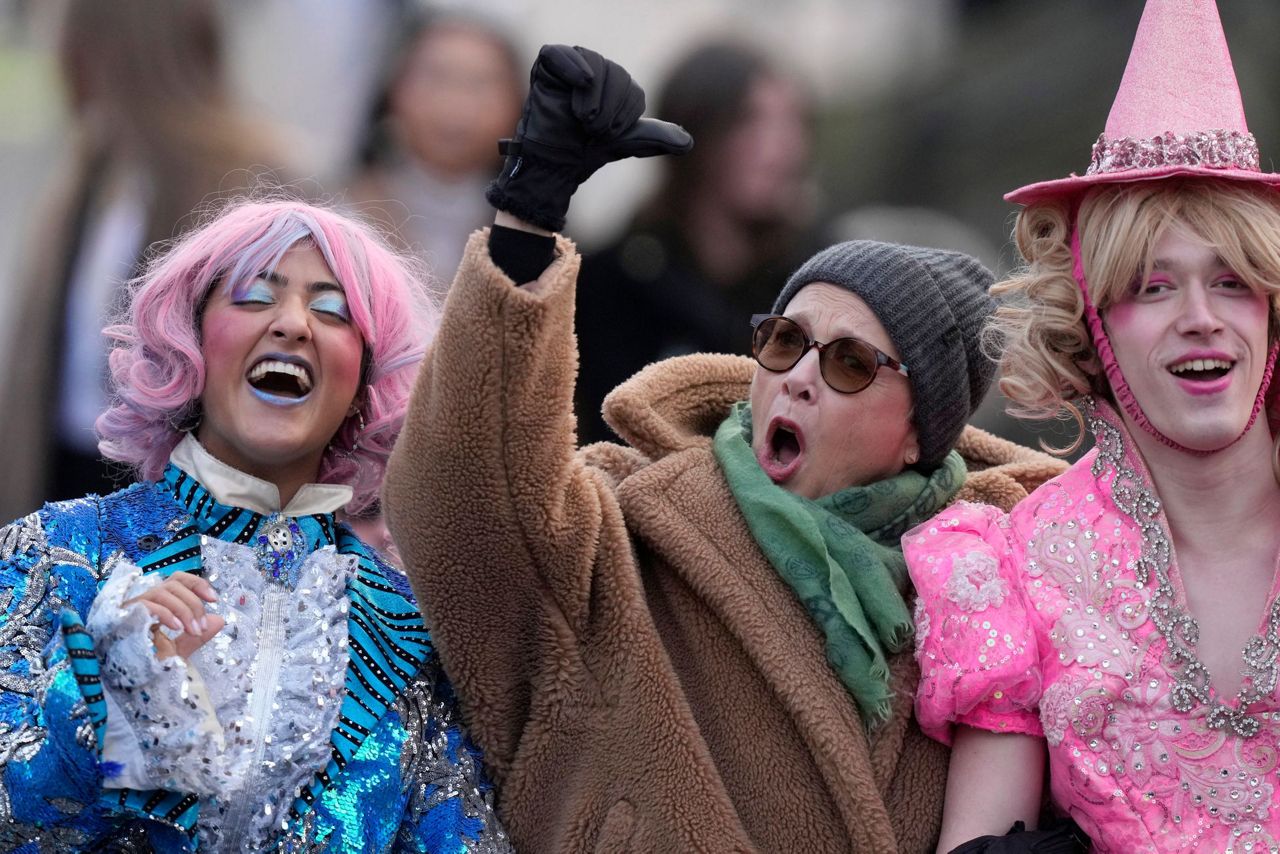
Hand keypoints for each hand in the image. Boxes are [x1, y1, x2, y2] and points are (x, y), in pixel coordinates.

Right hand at [123, 572, 224, 659]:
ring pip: (162, 592)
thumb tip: (220, 620)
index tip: (215, 599)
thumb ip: (198, 636)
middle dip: (193, 604)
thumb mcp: (179, 650)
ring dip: (183, 610)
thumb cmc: (148, 663)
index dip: (197, 584)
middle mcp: (145, 600)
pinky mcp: (123, 615)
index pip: (177, 580)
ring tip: (193, 631)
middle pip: (173, 584)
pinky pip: (147, 604)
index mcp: (158, 603)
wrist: (126, 681)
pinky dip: (166, 614)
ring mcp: (132, 606)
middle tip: (201, 627)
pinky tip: (176, 628)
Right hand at [486, 44, 692, 231]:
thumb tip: (688, 143)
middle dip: (610, 108)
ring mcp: (569, 67)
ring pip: (593, 65)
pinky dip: (571, 65)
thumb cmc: (588, 150)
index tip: (609, 134)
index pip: (632, 89)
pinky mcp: (546, 67)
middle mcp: (593, 71)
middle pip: (615, 74)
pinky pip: (559, 54)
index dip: (625, 114)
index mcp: (614, 84)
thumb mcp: (627, 144)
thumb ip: (656, 138)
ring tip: (583, 119)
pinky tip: (582, 81)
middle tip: (594, 129)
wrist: (556, 165)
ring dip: (594, 97)